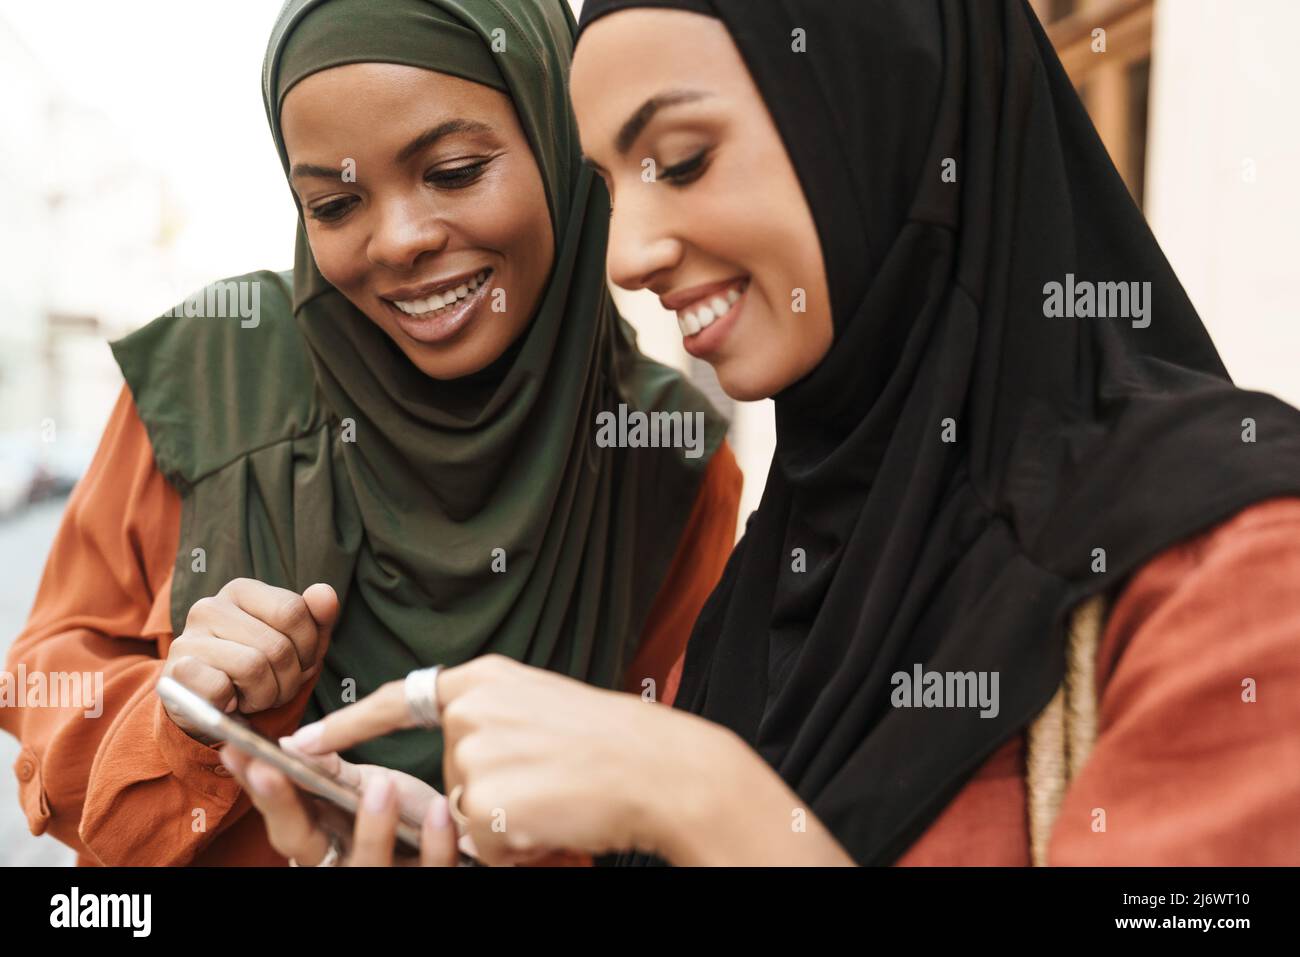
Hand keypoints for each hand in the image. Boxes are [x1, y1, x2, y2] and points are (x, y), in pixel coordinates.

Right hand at [161, 579, 337, 741]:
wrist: (208, 705)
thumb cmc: (260, 668)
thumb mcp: (295, 643)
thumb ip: (315, 618)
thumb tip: (325, 593)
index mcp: (241, 590)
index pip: (293, 611)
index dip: (308, 648)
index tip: (298, 662)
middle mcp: (210, 606)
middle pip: (277, 645)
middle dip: (289, 679)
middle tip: (275, 686)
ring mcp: (188, 637)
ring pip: (253, 667)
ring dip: (265, 695)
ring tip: (254, 694)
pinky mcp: (175, 671)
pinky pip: (221, 688)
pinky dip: (233, 704)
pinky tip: (228, 700)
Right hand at [219, 746, 459, 866]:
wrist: (457, 835)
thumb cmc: (401, 812)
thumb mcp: (363, 786)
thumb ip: (330, 771)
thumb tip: (290, 743)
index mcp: (320, 839)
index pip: (281, 816)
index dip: (259, 789)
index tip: (238, 750)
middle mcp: (341, 864)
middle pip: (302, 847)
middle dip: (283, 807)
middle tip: (274, 766)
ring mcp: (381, 877)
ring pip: (366, 867)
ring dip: (371, 827)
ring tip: (380, 785)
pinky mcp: (424, 882)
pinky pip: (428, 871)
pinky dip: (434, 842)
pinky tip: (439, 809)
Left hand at [284, 654, 745, 864]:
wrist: (661, 768)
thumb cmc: (614, 742)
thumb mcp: (541, 705)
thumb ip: (493, 719)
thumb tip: (465, 759)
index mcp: (484, 680)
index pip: (398, 699)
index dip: (348, 727)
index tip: (301, 742)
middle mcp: (469, 711)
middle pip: (451, 774)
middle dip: (492, 794)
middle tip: (551, 780)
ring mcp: (473, 755)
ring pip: (467, 813)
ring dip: (508, 822)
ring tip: (558, 796)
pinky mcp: (483, 801)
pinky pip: (484, 843)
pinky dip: (518, 845)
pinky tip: (554, 818)